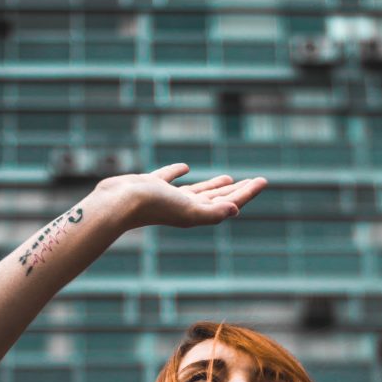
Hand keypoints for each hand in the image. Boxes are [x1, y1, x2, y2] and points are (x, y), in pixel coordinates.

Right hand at [96, 162, 267, 229]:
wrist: (117, 203)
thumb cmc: (153, 207)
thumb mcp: (188, 210)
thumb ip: (213, 212)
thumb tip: (236, 210)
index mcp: (197, 213)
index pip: (230, 203)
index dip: (248, 193)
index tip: (263, 181)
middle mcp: (186, 207)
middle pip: (220, 198)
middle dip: (238, 191)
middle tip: (255, 181)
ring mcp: (169, 197)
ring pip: (199, 190)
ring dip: (215, 186)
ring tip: (229, 178)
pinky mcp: (152, 186)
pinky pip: (171, 178)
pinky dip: (179, 172)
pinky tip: (186, 167)